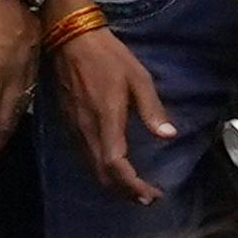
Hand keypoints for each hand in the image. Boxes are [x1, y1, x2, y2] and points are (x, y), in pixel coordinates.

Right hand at [57, 21, 172, 203]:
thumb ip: (152, 109)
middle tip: (146, 197)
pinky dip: (101, 171)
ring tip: (134, 189)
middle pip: (102, 175)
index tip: (151, 192)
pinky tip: (114, 168)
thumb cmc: (108, 56)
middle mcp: (87, 131)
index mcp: (106, 119)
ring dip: (112, 185)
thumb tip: (168, 135)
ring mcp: (75, 130)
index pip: (116, 165)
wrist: (71, 40)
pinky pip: (85, 158)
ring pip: (92, 169)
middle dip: (124, 192)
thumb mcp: (138, 77)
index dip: (132, 184)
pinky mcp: (69, 126)